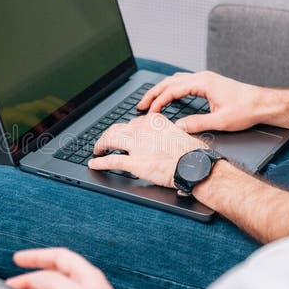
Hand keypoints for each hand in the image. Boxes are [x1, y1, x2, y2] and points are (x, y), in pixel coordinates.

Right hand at [11, 248, 166, 288]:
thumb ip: (53, 283)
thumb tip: (34, 279)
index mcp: (88, 275)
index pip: (58, 256)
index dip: (36, 256)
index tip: (18, 260)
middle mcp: (89, 286)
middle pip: (57, 270)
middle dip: (36, 268)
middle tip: (17, 271)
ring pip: (58, 288)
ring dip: (41, 287)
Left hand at [88, 112, 203, 185]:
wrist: (195, 166)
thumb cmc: (194, 153)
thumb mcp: (181, 134)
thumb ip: (169, 132)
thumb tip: (168, 137)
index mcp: (154, 121)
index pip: (133, 122)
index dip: (126, 130)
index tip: (124, 133)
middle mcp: (142, 130)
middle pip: (118, 129)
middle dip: (109, 135)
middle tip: (106, 141)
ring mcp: (136, 145)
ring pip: (110, 140)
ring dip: (101, 145)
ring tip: (97, 150)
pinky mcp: (133, 162)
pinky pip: (110, 161)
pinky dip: (99, 162)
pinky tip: (94, 164)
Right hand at [137, 70, 265, 133]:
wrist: (263, 103)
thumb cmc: (246, 109)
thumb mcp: (220, 121)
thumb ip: (197, 124)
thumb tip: (178, 127)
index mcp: (203, 83)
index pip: (172, 90)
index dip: (158, 102)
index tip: (149, 113)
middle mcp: (202, 77)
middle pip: (170, 81)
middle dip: (153, 93)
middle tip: (140, 105)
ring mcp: (206, 79)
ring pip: (176, 80)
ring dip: (162, 90)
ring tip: (150, 101)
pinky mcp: (209, 83)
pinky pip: (184, 82)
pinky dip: (172, 89)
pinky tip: (170, 97)